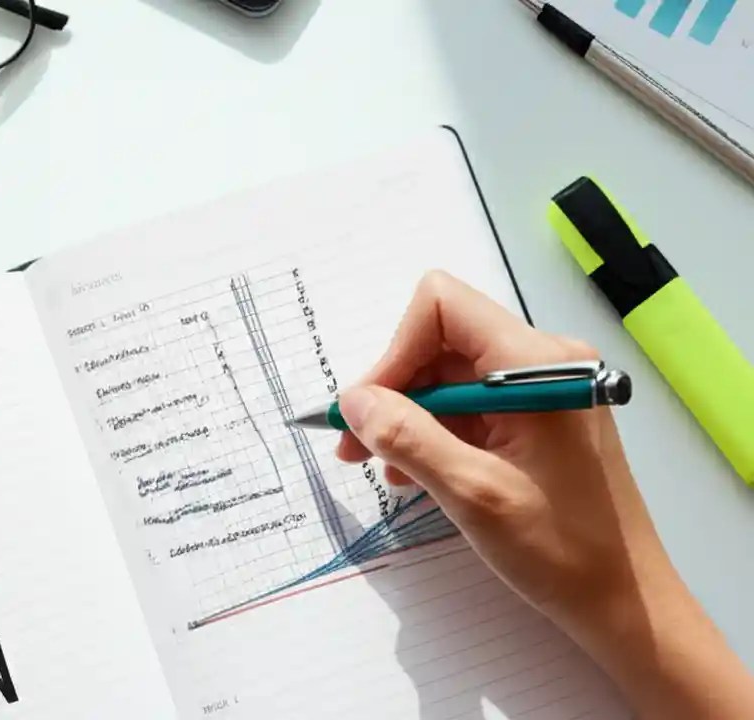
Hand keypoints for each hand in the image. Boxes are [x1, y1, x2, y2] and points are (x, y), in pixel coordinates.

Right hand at [336, 272, 753, 717]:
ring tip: (381, 467)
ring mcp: (543, 389)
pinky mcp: (539, 418)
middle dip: (393, 389)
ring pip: (449, 376)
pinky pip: (471, 405)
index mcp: (537, 363)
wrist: (625, 601)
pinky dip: (434, 432)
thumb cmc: (561, 550)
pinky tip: (414, 473)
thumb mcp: (473, 493)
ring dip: (407, 416)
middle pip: (441, 341)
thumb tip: (354, 400)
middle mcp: (543, 361)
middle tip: (354, 446)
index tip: (368, 411)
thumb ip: (408, 438)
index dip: (395, 352)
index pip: (442, 307)